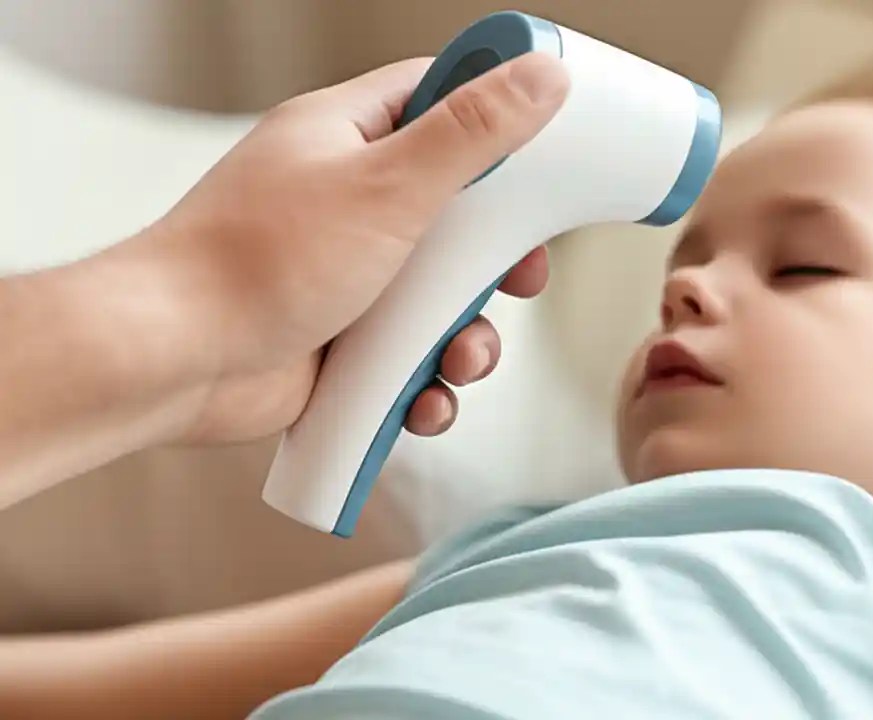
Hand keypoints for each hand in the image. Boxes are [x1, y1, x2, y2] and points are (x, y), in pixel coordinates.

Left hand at [141, 52, 569, 442]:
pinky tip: (422, 397)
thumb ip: (471, 132)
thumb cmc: (252, 264)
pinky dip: (426, 382)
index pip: (439, 98)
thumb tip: (539, 75)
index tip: (546, 147)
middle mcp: (346, 200)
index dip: (497, 118)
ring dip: (466, 336)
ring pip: (441, 297)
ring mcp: (345, 273)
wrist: (174, 362)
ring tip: (456, 357)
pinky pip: (409, 355)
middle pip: (457, 213)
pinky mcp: (341, 339)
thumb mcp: (387, 186)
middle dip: (495, 262)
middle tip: (515, 279)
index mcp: (347, 137)